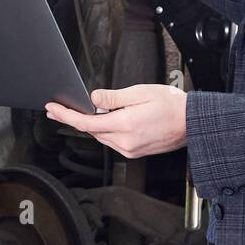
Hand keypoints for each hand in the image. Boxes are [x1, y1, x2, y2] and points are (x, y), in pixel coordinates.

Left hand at [45, 85, 186, 157]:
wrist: (193, 123)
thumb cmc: (172, 105)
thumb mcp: (140, 93)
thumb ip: (114, 98)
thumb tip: (94, 99)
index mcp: (125, 125)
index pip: (85, 123)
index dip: (65, 115)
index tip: (52, 109)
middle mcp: (125, 142)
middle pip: (91, 131)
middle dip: (74, 119)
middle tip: (58, 108)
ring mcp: (130, 149)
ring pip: (101, 136)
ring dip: (90, 125)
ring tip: (79, 112)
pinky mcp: (135, 152)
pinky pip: (113, 141)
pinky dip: (105, 130)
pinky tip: (104, 120)